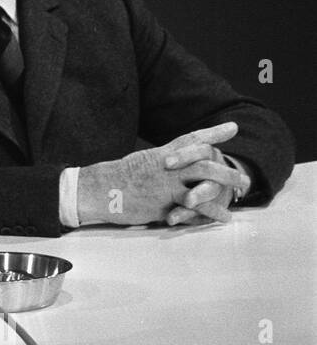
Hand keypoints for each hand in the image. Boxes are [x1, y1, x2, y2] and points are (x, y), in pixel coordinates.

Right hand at [77, 122, 249, 225]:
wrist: (100, 191)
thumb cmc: (116, 178)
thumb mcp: (139, 162)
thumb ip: (158, 161)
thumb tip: (171, 161)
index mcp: (161, 155)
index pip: (191, 139)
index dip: (213, 133)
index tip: (233, 128)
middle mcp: (167, 167)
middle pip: (204, 162)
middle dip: (226, 168)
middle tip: (244, 176)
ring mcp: (167, 185)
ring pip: (203, 181)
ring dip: (226, 185)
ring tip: (242, 191)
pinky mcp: (165, 204)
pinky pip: (194, 208)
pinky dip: (212, 212)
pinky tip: (225, 216)